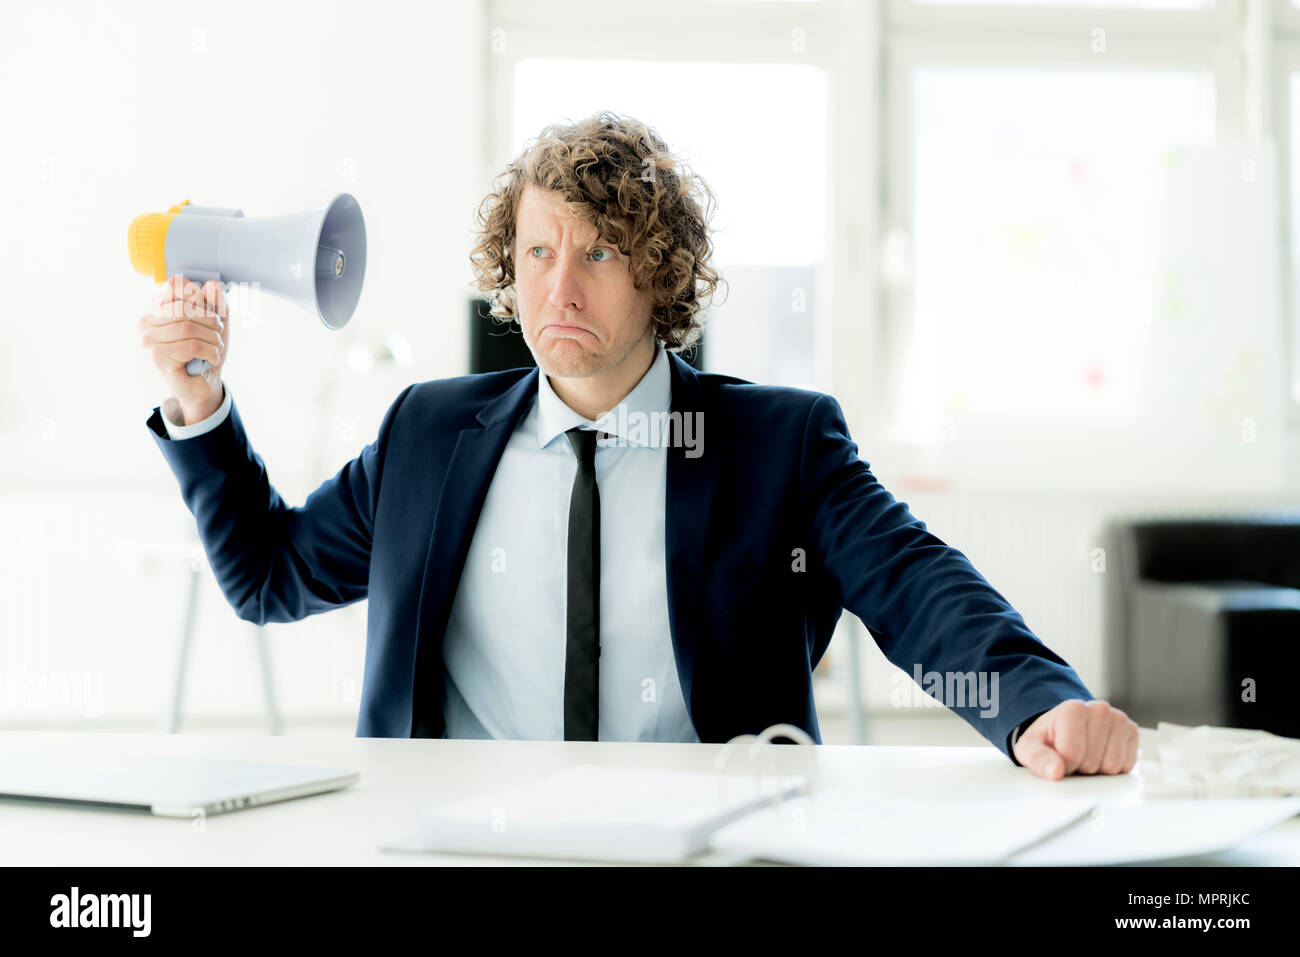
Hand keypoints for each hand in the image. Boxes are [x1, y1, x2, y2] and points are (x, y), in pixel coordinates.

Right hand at [139, 273, 228, 423]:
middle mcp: (146, 322)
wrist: (204, 382)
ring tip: (216, 348)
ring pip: (188, 327)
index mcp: (157, 309)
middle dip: (210, 320)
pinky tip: (212, 358)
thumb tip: (211, 284)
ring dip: (212, 339)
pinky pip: (191, 345)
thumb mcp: (217, 320)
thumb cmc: (206, 349)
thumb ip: (216, 301)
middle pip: (184, 307)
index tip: (212, 315)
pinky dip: (209, 352)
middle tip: (218, 334)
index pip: (175, 285)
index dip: (200, 297)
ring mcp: (148, 339)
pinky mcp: (157, 356)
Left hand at [1012, 699, 1137, 779]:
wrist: (1065, 728)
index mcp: (1073, 709)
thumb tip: (1055, 771)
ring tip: (1086, 756)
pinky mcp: (1132, 731)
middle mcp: (1099, 709)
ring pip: (1112, 766)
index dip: (1063, 766)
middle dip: (1080, 767)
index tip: (1057, 759)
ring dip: (1098, 770)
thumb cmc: (1048, 738)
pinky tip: (1101, 756)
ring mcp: (1118, 719)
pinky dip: (1114, 769)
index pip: (1072, 754)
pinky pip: (1127, 765)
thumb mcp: (1030, 747)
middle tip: (1073, 757)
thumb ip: (1037, 759)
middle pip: (1092, 762)